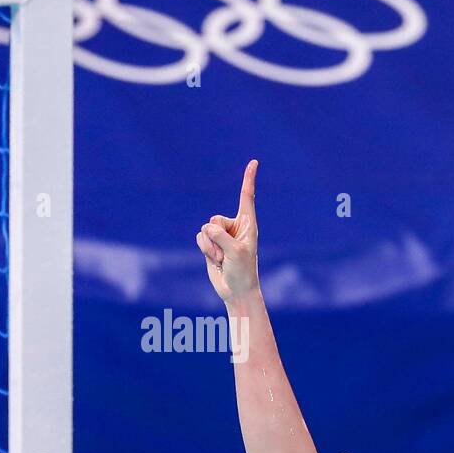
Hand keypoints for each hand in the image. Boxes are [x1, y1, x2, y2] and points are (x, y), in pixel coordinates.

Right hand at [196, 159, 259, 302]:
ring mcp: (221, 235)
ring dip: (211, 247)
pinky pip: (200, 238)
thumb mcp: (236, 251)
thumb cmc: (243, 271)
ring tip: (223, 259)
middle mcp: (234, 226)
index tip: (254, 162)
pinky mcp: (210, 244)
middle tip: (228, 253)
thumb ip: (221, 236)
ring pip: (205, 230)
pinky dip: (205, 250)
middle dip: (217, 237)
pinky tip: (216, 260)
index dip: (249, 179)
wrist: (235, 290)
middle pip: (215, 219)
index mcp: (248, 224)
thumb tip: (207, 229)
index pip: (247, 197)